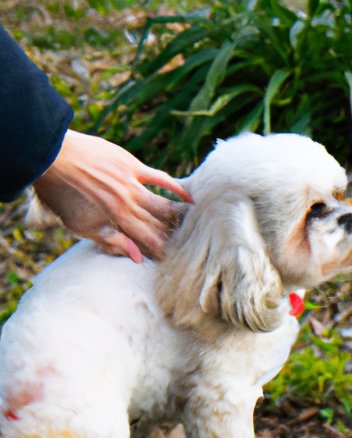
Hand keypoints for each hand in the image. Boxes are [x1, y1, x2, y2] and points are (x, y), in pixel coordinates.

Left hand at [34, 129, 191, 261]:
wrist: (52, 157)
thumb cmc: (62, 194)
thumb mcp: (80, 226)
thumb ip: (111, 241)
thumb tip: (137, 256)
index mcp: (116, 219)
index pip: (146, 238)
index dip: (160, 249)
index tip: (170, 258)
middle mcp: (128, 202)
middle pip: (156, 223)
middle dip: (171, 235)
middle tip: (185, 244)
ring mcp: (132, 183)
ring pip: (161, 203)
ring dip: (176, 216)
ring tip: (191, 225)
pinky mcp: (132, 166)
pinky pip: (160, 178)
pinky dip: (175, 187)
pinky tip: (189, 197)